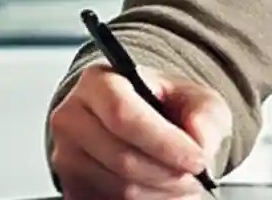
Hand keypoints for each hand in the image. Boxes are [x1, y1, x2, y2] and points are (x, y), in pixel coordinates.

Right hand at [49, 63, 232, 198]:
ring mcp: (66, 155)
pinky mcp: (71, 186)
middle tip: (198, 174)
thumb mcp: (197, 98)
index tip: (196, 159)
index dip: (164, 143)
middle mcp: (74, 118)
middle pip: (123, 158)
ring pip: (119, 187)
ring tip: (184, 181)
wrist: (144, 122)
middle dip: (169, 173)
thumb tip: (200, 142)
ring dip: (161, 191)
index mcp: (101, 82)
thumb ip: (205, 116)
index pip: (124, 115)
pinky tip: (163, 189)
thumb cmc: (165, 106)